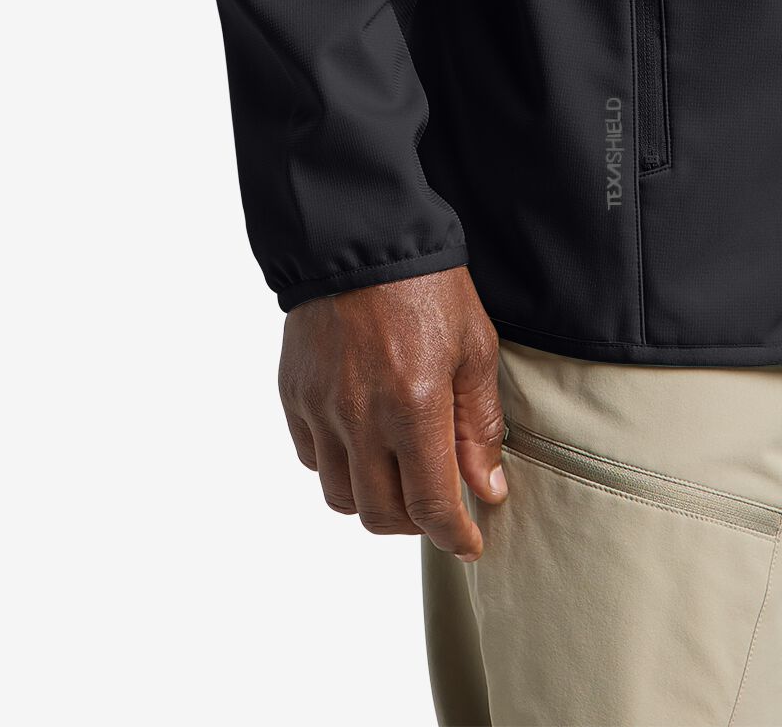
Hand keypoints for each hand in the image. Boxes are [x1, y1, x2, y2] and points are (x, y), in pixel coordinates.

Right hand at [278, 268, 506, 559]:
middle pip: (381, 514)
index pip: (430, 504)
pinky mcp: (295, 396)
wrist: (360, 238)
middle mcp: (360, 417)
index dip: (454, 535)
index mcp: (413, 405)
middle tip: (438, 506)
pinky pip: (312, 459)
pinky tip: (363, 440)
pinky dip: (338, 465)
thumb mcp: (474, 347)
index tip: (470, 543)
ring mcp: (320, 409)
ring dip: (374, 500)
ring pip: (341, 497)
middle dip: (415, 523)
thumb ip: (478, 425)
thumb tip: (487, 489)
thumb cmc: (427, 286)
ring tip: (400, 474)